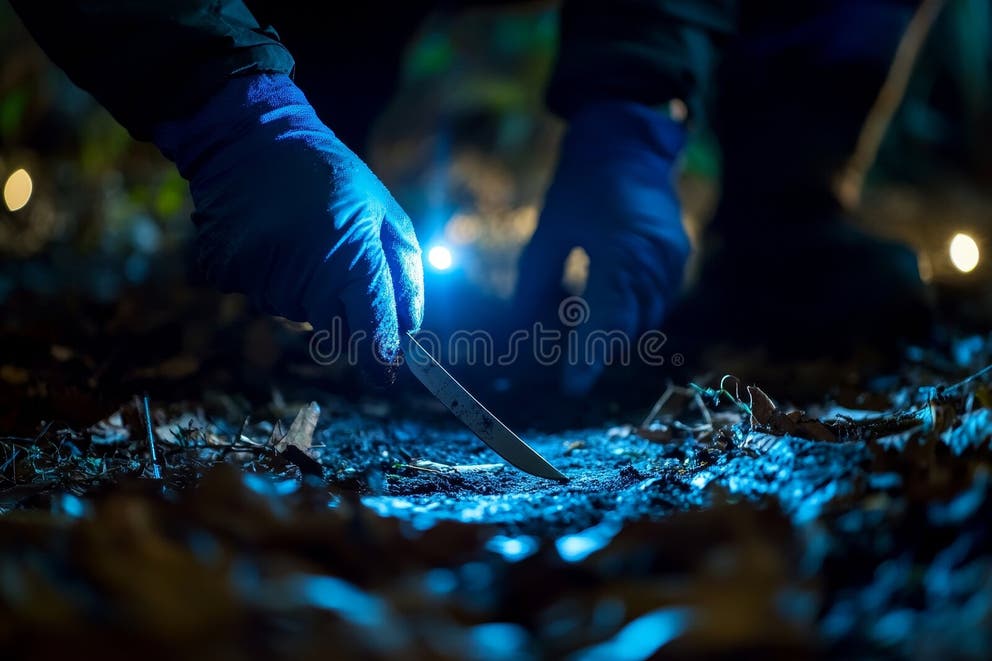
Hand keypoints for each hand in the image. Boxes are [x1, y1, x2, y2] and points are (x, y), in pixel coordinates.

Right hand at [153, 74, 422, 375]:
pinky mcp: (228, 273)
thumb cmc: (331, 176)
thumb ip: (403, 275)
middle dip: (344, 308)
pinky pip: (261, 294)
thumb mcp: (385, 214)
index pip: (371, 326)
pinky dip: (270, 275)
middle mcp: (303, 275)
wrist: (252, 139)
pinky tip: (272, 237)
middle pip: (334, 328)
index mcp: (350, 257)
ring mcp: (261, 276)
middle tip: (337, 258)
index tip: (389, 371)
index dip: (381, 354)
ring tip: (302, 235)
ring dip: (306, 288)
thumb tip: (409, 331)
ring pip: (296, 312)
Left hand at [516, 101, 689, 394]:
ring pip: (643, 318)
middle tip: (563, 358)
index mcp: (619, 247)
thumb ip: (536, 282)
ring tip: (576, 322)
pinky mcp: (678, 259)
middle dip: (595, 346)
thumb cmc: (580, 184)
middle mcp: (653, 258)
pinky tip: (601, 302)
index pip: (605, 316)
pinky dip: (628, 311)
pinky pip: (654, 301)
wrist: (628, 145)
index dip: (589, 356)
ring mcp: (671, 259)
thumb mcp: (549, 229)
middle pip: (627, 325)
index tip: (572, 387)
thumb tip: (520, 328)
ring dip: (612, 330)